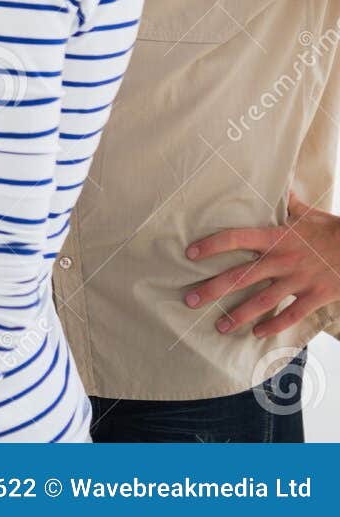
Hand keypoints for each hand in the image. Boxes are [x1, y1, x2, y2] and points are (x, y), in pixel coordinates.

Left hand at [184, 191, 339, 336]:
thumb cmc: (332, 230)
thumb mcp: (308, 213)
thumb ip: (287, 203)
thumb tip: (278, 182)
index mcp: (277, 238)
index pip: (236, 238)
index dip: (212, 245)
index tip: (190, 253)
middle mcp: (283, 260)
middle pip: (241, 276)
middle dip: (213, 290)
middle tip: (190, 300)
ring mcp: (299, 280)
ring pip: (263, 301)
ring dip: (239, 315)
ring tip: (218, 326)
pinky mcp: (316, 296)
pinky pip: (292, 315)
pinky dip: (275, 325)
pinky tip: (258, 333)